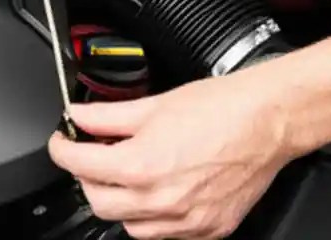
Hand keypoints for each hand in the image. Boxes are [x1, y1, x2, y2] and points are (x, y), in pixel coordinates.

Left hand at [48, 76, 294, 238]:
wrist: (268, 120)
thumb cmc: (221, 109)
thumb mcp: (153, 104)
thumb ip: (107, 116)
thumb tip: (79, 117)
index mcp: (142, 165)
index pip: (80, 166)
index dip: (62, 150)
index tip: (62, 142)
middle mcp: (162, 200)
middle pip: (99, 202)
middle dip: (87, 178)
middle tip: (91, 156)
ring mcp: (187, 220)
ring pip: (130, 226)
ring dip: (119, 201)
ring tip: (126, 173)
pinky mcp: (209, 229)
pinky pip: (165, 233)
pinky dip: (152, 217)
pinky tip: (158, 191)